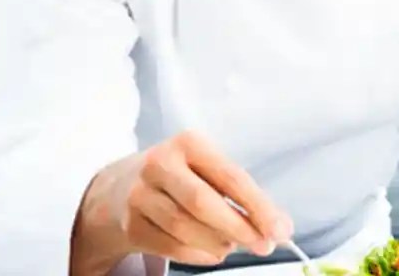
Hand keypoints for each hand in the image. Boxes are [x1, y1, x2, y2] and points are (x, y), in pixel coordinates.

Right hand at [70, 131, 291, 274]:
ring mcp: (140, 195)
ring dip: (218, 244)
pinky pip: (173, 248)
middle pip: (203, 203)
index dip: (259, 206)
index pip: (230, 177)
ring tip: (230, 243)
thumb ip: (240, 194)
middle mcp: (159, 164)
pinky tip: (210, 250)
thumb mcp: (205, 169)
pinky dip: (199, 255)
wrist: (118, 189)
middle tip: (262, 244)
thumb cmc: (177, 178)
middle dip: (239, 228)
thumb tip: (277, 227)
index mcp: (187, 143)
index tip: (280, 229)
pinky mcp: (132, 224)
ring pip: (186, 229)